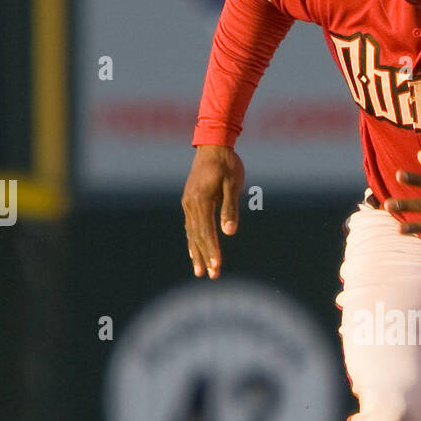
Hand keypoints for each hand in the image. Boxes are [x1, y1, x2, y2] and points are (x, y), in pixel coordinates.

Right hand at [181, 145, 244, 278]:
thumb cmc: (227, 163)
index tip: (217, 266)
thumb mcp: (233, 184)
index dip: (212, 250)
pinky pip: (190, 226)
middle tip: (211, 275)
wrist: (212, 145)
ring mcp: (188, 203)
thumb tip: (229, 232)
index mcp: (201, 200)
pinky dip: (192, 241)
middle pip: (198, 236)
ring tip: (200, 271)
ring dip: (197, 253)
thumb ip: (230, 208)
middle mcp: (190, 204)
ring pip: (192, 233)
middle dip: (205, 257)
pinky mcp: (190, 202)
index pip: (207, 231)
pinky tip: (194, 253)